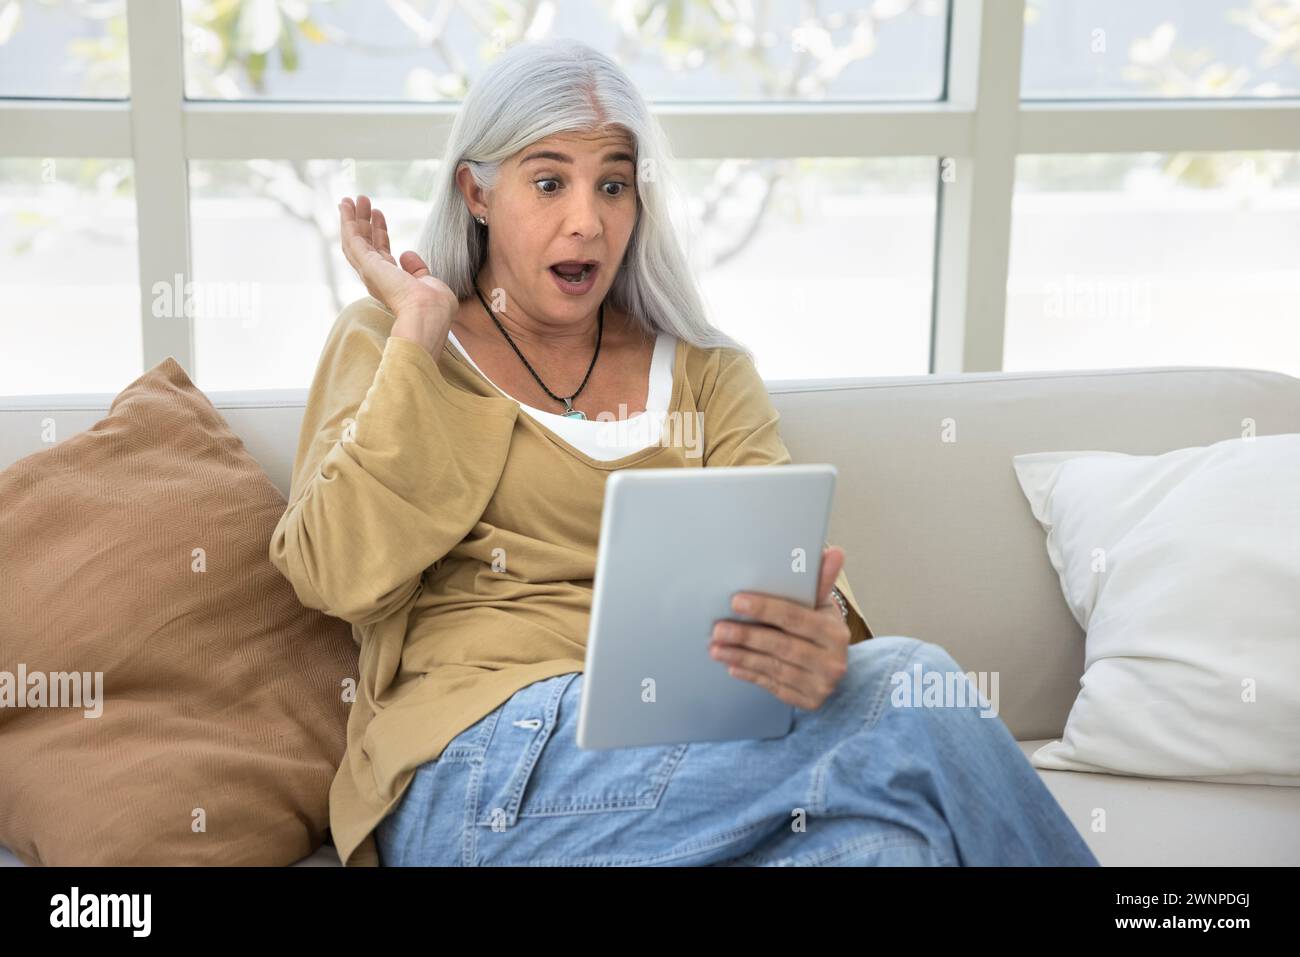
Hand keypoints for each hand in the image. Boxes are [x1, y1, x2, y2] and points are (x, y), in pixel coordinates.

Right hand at [338, 194, 456, 354]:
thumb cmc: (435, 307)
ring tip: (352, 199)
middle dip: (364, 222)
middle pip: (366, 244)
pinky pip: (352, 239)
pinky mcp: (367, 265)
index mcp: (392, 283)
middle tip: (362, 201)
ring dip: (353, 219)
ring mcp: (370, 272)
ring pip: (354, 241)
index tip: (379, 215)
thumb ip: (417, 270)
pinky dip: (348, 221)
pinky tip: (347, 206)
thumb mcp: (429, 283)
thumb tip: (406, 254)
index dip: (379, 232)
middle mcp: (377, 278)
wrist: (428, 315)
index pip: (382, 253)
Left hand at [709, 545, 850, 709]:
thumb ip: (821, 581)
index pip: (795, 617)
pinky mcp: (808, 702)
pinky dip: (750, 675)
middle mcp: (831, 661)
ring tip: (717, 648)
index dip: (765, 608)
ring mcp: (820, 685)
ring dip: (741, 657)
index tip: (737, 601)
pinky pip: (773, 686)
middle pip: (781, 645)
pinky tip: (732, 666)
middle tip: (718, 628)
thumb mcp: (823, 606)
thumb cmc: (822, 631)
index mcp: (834, 632)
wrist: (836, 669)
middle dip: (746, 636)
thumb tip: (834, 551)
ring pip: (774, 668)